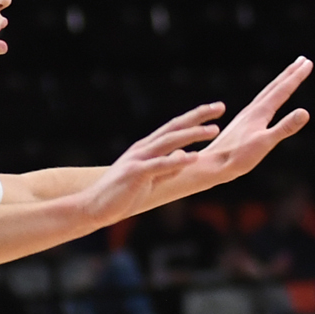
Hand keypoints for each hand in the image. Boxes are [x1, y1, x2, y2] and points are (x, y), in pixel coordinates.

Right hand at [75, 102, 227, 225]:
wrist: (93, 207)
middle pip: (174, 127)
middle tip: (220, 106)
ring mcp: (138, 159)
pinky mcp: (135, 173)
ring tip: (213, 130)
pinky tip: (193, 157)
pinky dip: (176, 160)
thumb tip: (185, 155)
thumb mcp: (150, 178)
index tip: (215, 109)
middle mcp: (143, 148)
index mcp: (147, 148)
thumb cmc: (122, 194)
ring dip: (192, 134)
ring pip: (168, 141)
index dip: (195, 117)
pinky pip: (159, 165)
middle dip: (198, 116)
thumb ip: (168, 167)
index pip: (175, 127)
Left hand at [161, 59, 314, 198]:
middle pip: (274, 87)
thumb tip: (305, 112)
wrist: (211, 165)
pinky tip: (267, 102)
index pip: (282, 90)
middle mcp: (252, 110)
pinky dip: (269, 96)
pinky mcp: (242, 125)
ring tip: (288, 75)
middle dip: (290, 73)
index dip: (296, 77)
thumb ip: (285, 127)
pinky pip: (260, 104)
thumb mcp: (265, 143)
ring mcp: (246, 117)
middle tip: (303, 60)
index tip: (308, 63)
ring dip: (279, 83)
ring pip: (266, 94)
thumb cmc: (238, 158)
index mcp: (260, 112)